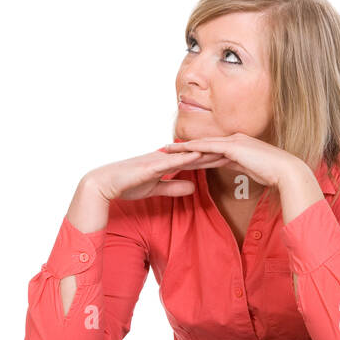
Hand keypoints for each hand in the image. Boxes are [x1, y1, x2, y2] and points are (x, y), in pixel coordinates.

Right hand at [84, 144, 230, 201]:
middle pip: (195, 154)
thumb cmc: (127, 184)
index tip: (231, 158)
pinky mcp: (150, 165)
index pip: (195, 160)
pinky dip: (185, 158)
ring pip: (187, 155)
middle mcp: (165, 157)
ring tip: (225, 150)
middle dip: (215, 153)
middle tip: (236, 151)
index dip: (213, 159)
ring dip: (205, 153)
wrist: (104, 183)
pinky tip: (198, 154)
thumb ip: (174, 187)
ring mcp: (158, 159)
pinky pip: (171, 161)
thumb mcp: (157, 189)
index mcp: (167, 163)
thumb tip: (192, 187)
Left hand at [166, 133, 309, 189]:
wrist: (285, 170)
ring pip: (203, 144)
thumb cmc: (273, 173)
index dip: (196, 150)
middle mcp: (234, 139)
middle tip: (166, 148)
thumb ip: (239, 165)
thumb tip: (228, 166)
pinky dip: (194, 148)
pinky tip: (181, 151)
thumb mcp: (251, 169)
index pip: (212, 147)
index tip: (182, 153)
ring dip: (184, 146)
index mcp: (239, 144)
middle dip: (185, 146)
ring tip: (166, 149)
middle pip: (204, 143)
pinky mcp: (233, 147)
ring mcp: (233, 141)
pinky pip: (209, 147)